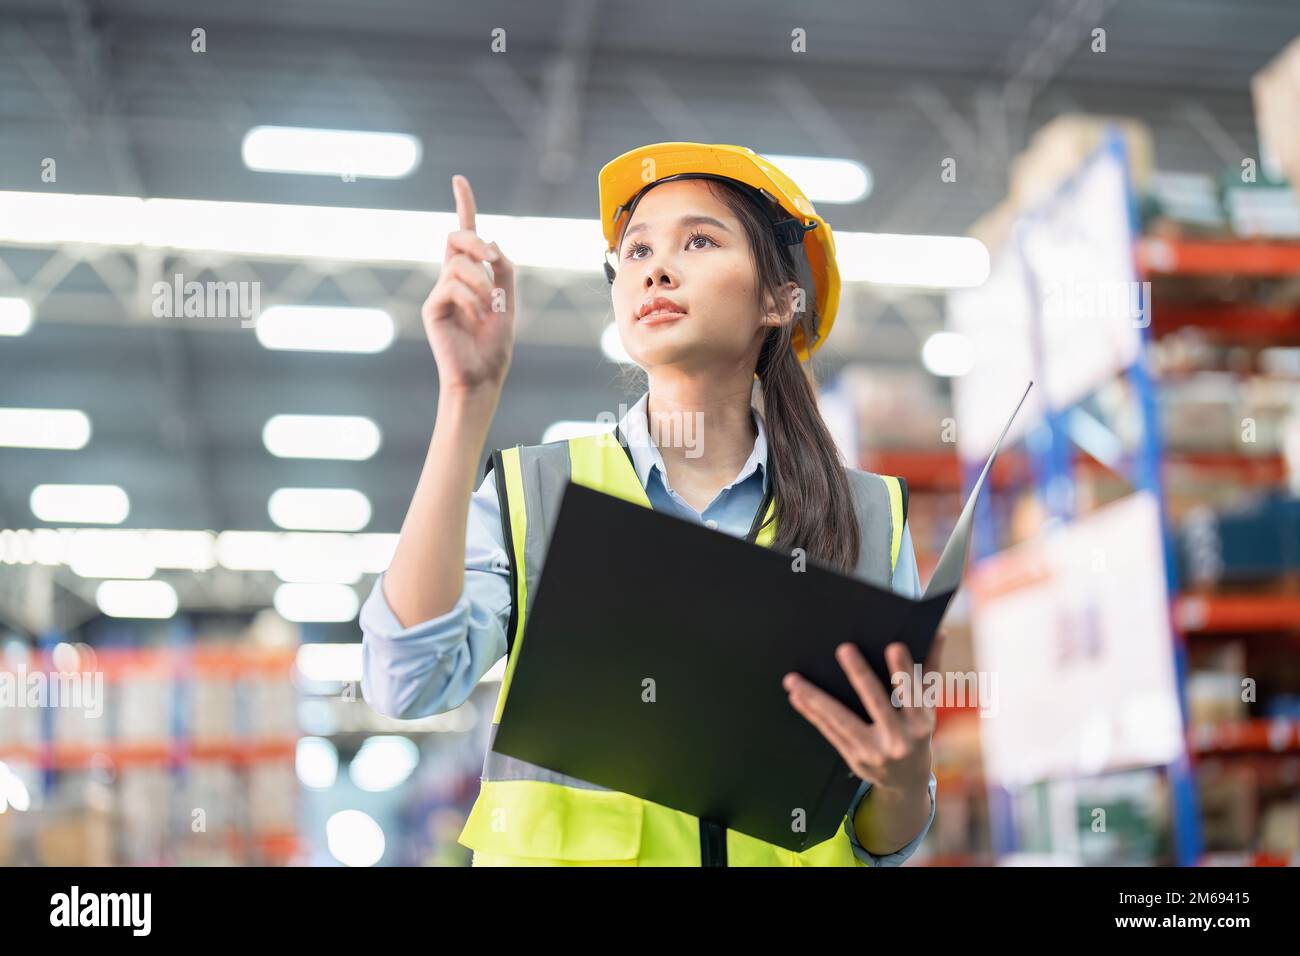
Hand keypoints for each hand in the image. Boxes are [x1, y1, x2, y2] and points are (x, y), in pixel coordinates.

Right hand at [421, 174, 515, 393]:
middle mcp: (452, 278)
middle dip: (475, 240)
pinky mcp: (432, 307)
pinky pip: (452, 287)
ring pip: (459, 264)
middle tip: (492, 257)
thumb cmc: (494, 343)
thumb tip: (491, 242)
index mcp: (472, 274)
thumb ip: (503, 270)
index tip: (459, 180)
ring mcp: (440, 291)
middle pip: (457, 238)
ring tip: (489, 307)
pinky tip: (477, 317)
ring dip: (481, 283)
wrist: (481, 375)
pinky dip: (472, 300)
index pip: (465, 234)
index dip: (463, 206)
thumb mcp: (508, 300)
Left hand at [783, 630, 946, 795]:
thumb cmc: (917, 732)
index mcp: (920, 723)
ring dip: (816, 698)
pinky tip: (797, 696)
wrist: (908, 781)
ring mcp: (874, 752)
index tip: (895, 646)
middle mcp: (898, 739)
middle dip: (860, 675)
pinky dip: (812, 714)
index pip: (913, 693)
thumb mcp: (927, 707)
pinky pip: (830, 732)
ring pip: (842, 720)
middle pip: (877, 703)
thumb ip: (929, 669)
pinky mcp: (854, 759)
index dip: (904, 671)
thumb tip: (939, 631)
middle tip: (845, 648)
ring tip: (794, 680)